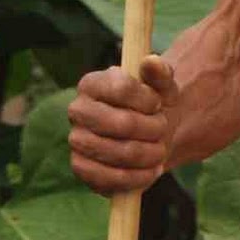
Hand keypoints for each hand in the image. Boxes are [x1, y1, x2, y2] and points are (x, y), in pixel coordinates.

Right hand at [67, 56, 178, 195]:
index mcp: (93, 83)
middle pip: (120, 123)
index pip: (120, 88)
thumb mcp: (163, 87)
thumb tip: (151, 61)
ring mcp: (76, 140)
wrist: (148, 135)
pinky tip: (151, 170)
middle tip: (163, 128)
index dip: (147, 99)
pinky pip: (107, 177)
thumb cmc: (153, 105)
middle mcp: (78, 110)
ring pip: (116, 152)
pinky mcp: (81, 168)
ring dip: (147, 154)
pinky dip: (136, 177)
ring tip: (160, 150)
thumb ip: (160, 73)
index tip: (158, 103)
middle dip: (152, 129)